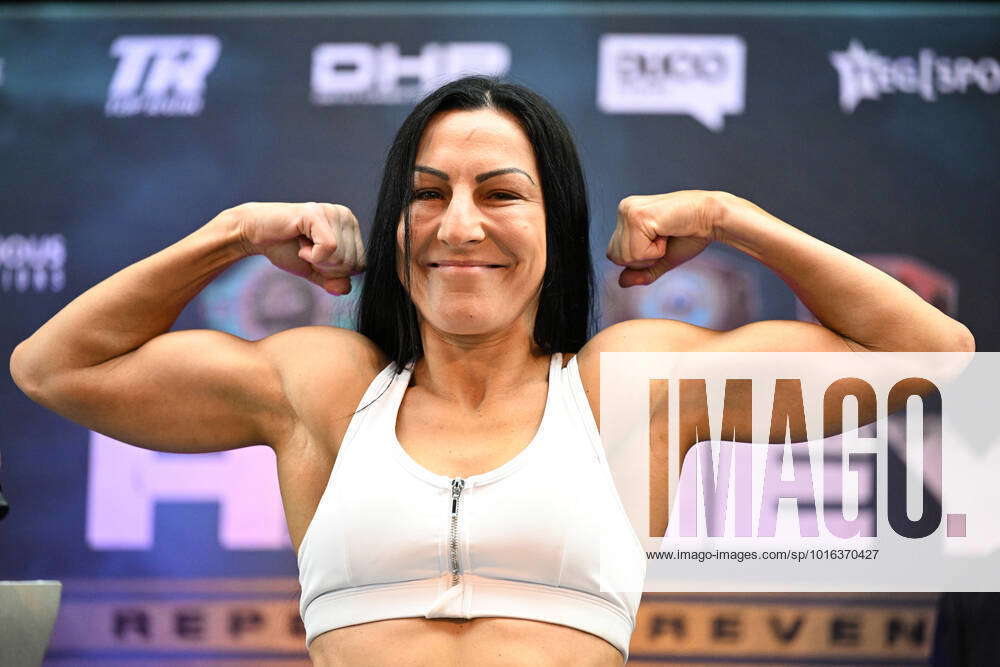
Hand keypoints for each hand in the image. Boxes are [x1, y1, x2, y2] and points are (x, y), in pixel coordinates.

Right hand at [229, 202, 364, 294]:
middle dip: (327, 268)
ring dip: (317, 261)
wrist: (255, 235)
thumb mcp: (316, 271)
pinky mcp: (317, 214)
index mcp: (351, 228)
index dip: (336, 273)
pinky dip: (311, 256)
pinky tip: (300, 243)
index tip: (316, 259)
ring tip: (303, 246)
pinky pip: (329, 249)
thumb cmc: (286, 249)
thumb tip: (345, 288)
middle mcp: (346, 216)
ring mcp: (333, 212)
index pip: (361, 266)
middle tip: (307, 252)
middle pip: (352, 264)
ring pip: (341, 257)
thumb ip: (334, 281)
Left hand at [606, 190, 725, 286]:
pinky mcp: (637, 216)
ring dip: (651, 254)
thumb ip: (641, 272)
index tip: (662, 241)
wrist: (712, 218)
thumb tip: (621, 283)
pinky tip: (667, 232)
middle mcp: (624, 209)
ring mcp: (628, 211)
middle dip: (644, 258)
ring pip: (624, 257)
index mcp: (627, 215)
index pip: (615, 255)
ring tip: (666, 234)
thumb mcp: (662, 259)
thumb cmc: (691, 234)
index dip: (641, 259)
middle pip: (615, 257)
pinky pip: (637, 252)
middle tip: (665, 238)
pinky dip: (655, 250)